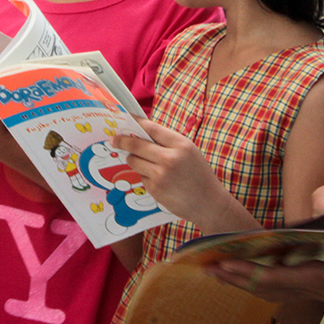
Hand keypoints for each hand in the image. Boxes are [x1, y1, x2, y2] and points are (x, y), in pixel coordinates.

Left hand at [116, 119, 235, 227]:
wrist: (210, 204)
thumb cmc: (199, 174)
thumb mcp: (189, 151)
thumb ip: (167, 141)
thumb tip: (140, 133)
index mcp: (181, 145)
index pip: (151, 128)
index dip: (135, 122)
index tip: (124, 119)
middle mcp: (169, 158)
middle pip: (136, 144)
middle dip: (122, 140)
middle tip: (114, 139)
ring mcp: (160, 175)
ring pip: (134, 160)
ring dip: (134, 159)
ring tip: (147, 163)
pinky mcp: (155, 189)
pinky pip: (141, 176)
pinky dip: (146, 176)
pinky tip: (161, 181)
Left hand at [207, 241, 323, 323]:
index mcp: (311, 278)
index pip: (270, 276)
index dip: (245, 271)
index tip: (223, 264)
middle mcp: (302, 286)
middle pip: (258, 284)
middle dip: (232, 277)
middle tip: (205, 268)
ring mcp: (303, 290)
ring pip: (262, 288)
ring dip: (238, 281)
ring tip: (214, 272)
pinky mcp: (306, 289)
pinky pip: (271, 287)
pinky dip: (253, 281)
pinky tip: (242, 277)